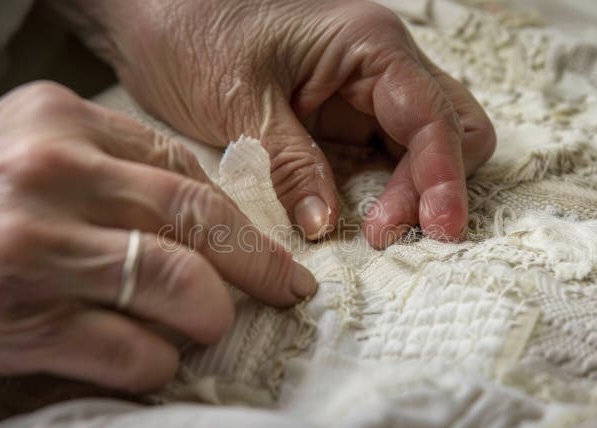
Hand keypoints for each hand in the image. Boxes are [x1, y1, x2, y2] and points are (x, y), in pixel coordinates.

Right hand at [0, 82, 315, 390]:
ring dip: (212, 314)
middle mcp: (51, 174)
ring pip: (178, 281)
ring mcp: (37, 247)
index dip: (235, 212)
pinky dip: (158, 363)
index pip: (181, 164)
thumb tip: (193, 216)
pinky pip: (130, 349)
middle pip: (196, 215)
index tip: (264, 243)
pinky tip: (152, 362)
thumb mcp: (16, 152)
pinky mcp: (22, 322)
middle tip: (285, 288)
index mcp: (58, 121)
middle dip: (257, 261)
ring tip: (211, 325)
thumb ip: (100, 168)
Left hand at [51, 0, 495, 246]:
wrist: (149, 15)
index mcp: (369, 46)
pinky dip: (375, 195)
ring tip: (372, 236)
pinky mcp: (335, 124)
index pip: (435, 116)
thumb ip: (292, 166)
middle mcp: (378, 69)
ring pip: (419, 151)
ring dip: (407, 196)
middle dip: (431, 187)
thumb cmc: (191, 31)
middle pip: (448, 133)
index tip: (438, 230)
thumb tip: (329, 228)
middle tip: (389, 234)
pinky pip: (375, 163)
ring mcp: (359, 98)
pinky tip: (353, 222)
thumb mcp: (241, 102)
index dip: (443, 177)